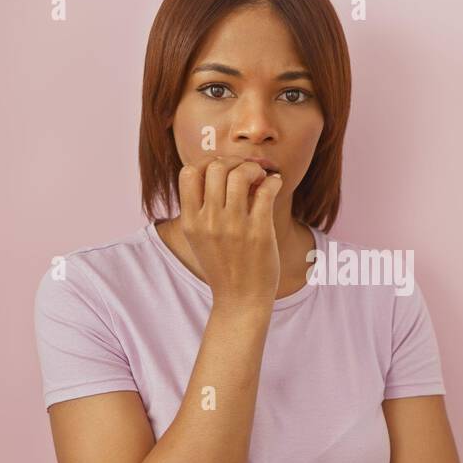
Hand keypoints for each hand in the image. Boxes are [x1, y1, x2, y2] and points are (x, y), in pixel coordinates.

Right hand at [177, 155, 283, 310]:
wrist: (240, 300)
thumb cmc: (223, 266)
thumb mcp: (199, 239)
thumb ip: (201, 208)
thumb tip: (219, 169)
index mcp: (190, 222)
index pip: (188, 172)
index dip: (206, 163)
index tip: (222, 171)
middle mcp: (209, 222)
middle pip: (215, 167)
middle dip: (233, 162)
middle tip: (246, 172)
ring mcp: (234, 227)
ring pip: (240, 174)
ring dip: (254, 169)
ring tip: (260, 178)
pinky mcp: (259, 232)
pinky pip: (266, 190)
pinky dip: (272, 181)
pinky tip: (274, 185)